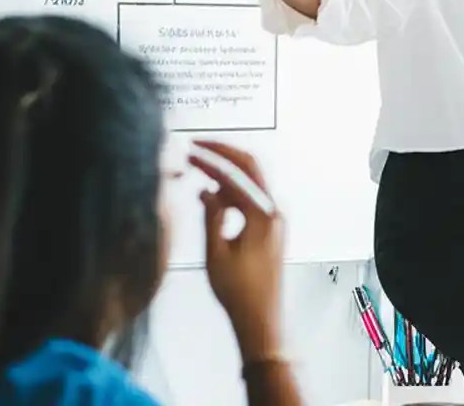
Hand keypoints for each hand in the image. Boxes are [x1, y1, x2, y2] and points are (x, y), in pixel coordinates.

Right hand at [190, 140, 285, 359]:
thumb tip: (205, 189)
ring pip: (251, 181)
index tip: (188, 149)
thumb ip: (211, 216)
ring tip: (196, 167)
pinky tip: (210, 194)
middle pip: (251, 167)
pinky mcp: (270, 226)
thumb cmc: (239, 291)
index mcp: (263, 215)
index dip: (209, 159)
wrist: (261, 318)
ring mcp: (275, 218)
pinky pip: (251, 197)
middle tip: (197, 145)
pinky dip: (232, 190)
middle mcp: (274, 211)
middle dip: (224, 152)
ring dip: (227, 171)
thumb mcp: (216, 253)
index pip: (235, 174)